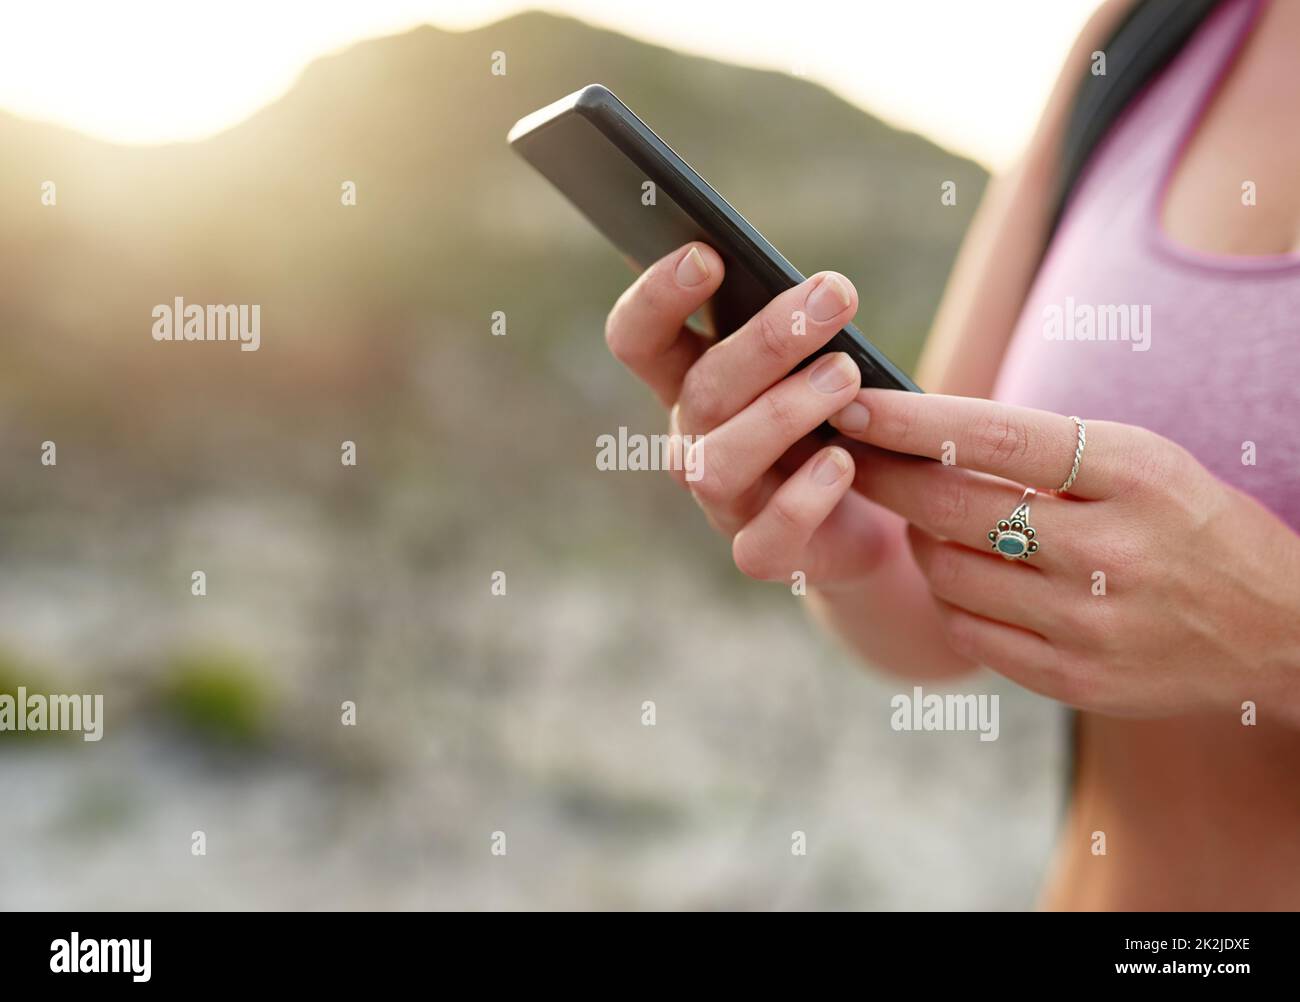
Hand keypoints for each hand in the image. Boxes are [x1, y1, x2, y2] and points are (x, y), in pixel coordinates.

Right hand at [604, 242, 895, 583]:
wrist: (879, 514)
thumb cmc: (840, 416)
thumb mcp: (818, 360)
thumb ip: (802, 327)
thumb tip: (823, 291)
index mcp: (689, 381)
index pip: (639, 337)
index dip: (657, 297)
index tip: (708, 255)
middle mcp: (694, 441)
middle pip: (700, 389)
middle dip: (765, 340)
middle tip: (834, 297)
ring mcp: (722, 502)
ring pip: (720, 462)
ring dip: (783, 413)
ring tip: (847, 376)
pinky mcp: (762, 554)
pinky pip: (766, 537)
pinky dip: (803, 498)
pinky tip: (843, 462)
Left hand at [830, 389, 1299, 721]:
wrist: (1275, 629)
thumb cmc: (1187, 523)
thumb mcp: (1140, 462)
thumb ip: (1043, 449)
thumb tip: (921, 432)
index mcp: (1132, 472)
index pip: (994, 435)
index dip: (911, 420)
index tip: (854, 404)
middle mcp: (1109, 549)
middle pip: (952, 508)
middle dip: (885, 478)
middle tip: (850, 457)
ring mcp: (1091, 623)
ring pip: (947, 573)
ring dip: (922, 542)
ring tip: (934, 524)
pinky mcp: (1075, 680)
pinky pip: (967, 631)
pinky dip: (951, 599)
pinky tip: (969, 578)